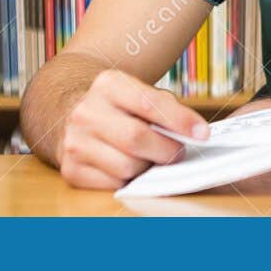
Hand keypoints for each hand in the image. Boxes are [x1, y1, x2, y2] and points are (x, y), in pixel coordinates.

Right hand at [57, 69, 209, 190]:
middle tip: (176, 153)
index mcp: (107, 85)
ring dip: (146, 168)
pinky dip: (127, 181)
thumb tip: (195, 134)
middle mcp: (85, 112)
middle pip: (136, 138)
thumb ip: (165, 108)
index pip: (148, 103)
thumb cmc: (116, 107)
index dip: (179, 120)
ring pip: (126, 166)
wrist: (68, 114)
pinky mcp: (71, 170)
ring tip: (147, 158)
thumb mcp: (136, 93)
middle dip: (166, 150)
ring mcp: (75, 142)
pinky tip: (127, 167)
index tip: (202, 134)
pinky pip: (112, 185)